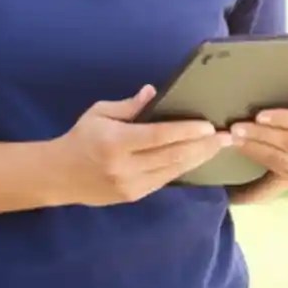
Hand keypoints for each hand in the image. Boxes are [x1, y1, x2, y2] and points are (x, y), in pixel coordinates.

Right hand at [47, 84, 232, 206]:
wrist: (60, 175)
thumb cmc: (80, 138)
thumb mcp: (99, 113)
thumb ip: (129, 106)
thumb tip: (154, 91)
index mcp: (115, 142)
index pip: (158, 136)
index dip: (186, 131)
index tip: (208, 126)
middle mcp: (125, 166)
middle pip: (172, 155)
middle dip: (203, 146)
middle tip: (227, 136)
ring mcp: (131, 185)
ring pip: (174, 170)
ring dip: (199, 158)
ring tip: (219, 146)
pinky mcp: (135, 196)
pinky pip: (166, 180)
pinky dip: (183, 167)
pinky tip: (197, 158)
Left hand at [230, 108, 287, 191]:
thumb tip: (282, 80)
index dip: (287, 119)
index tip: (260, 115)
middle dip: (262, 135)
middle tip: (236, 127)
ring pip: (283, 161)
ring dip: (255, 150)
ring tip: (235, 138)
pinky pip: (276, 179)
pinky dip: (255, 173)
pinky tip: (239, 164)